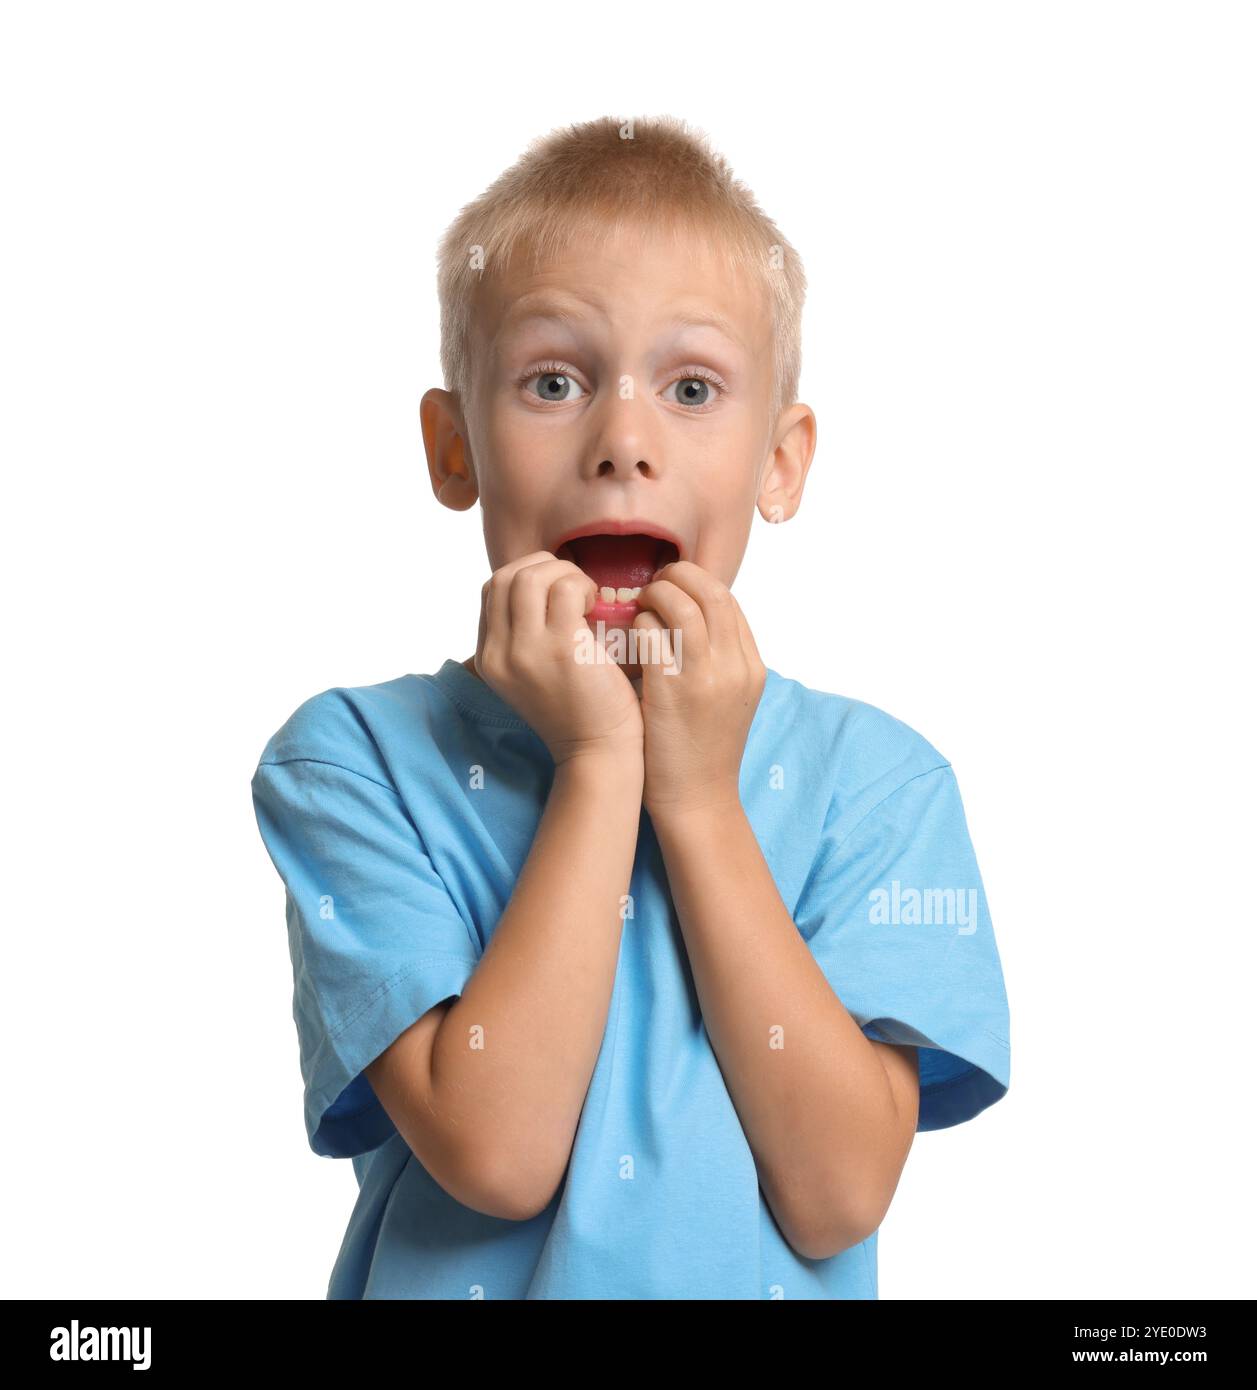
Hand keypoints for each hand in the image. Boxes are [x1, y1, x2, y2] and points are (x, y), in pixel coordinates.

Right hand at [474, 551, 644, 768]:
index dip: (525, 575)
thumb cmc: (576, 710)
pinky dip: (583, 586)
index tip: (556, 589)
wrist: (597, 751)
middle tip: (574, 586)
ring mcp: (525, 651)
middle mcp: (498, 654)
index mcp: (488, 659)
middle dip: (543, 567)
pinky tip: (597, 606)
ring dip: (563, 573)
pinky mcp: (560, 649)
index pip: (491, 590)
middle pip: (504, 577)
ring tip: (586, 596)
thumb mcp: (531, 674)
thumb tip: (541, 587)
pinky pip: (566, 589)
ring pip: (530, 576)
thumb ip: (524, 637)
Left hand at [631, 560, 766, 815]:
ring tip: (638, 606)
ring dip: (654, 596)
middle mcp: (735, 666)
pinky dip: (638, 624)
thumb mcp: (728, 702)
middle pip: (711, 592)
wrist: (698, 801)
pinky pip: (654, 633)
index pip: (729, 601)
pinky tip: (627, 636)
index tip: (674, 587)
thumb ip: (718, 662)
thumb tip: (690, 622)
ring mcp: (707, 676)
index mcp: (752, 667)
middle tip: (653, 585)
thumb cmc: (702, 752)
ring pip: (681, 604)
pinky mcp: (673, 689)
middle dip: (677, 577)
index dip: (697, 584)